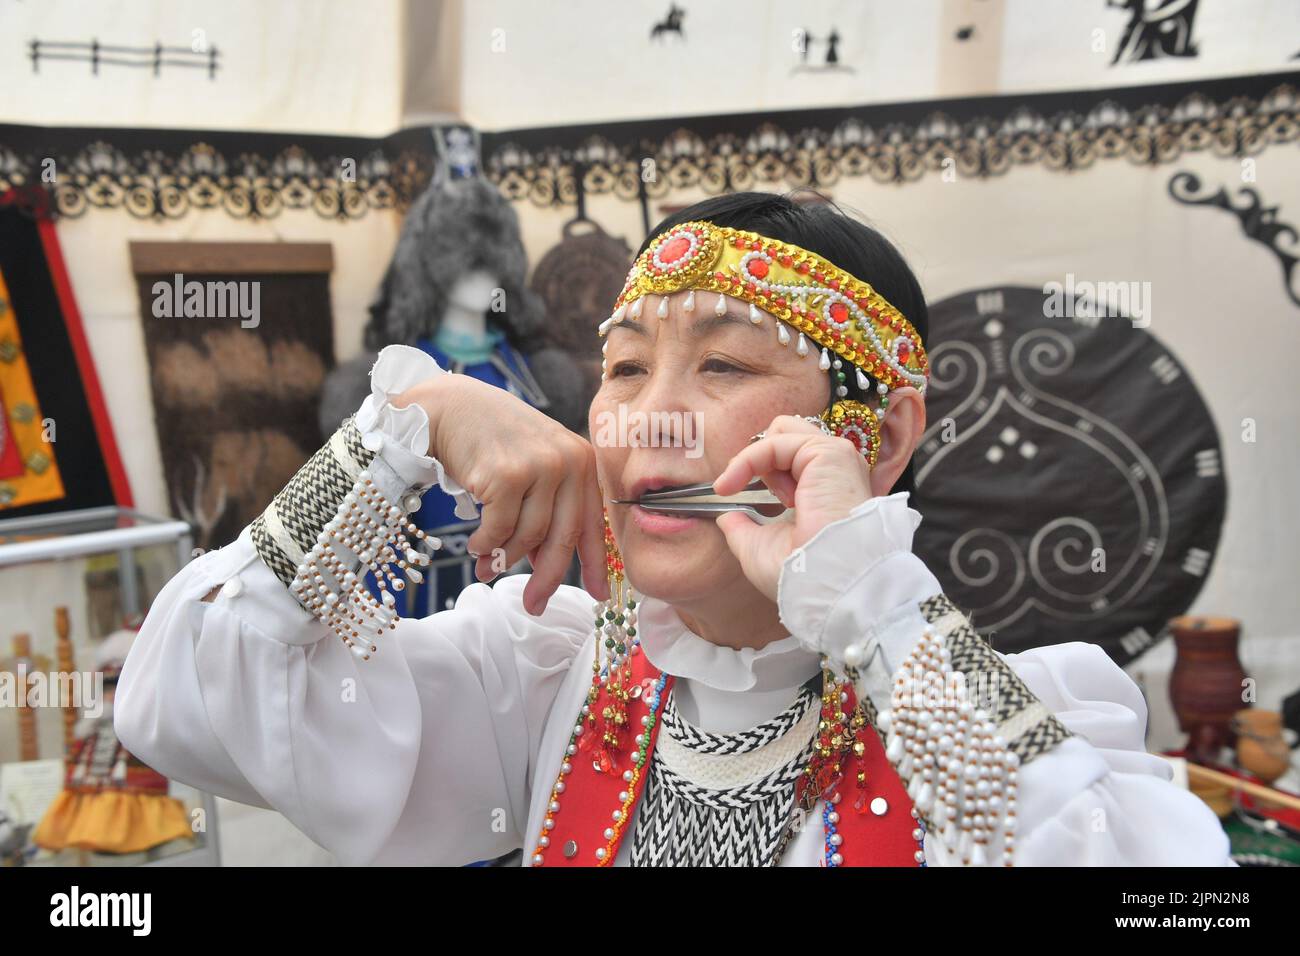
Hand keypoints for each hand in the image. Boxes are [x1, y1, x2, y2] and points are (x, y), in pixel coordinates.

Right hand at [395, 374, 608, 614]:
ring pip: (529, 536)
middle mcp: (568, 461)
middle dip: (548, 578)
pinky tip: (475, 546)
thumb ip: (548, 511)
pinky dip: (486, 545)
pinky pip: (500, 529)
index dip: (595, 564)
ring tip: (486, 567)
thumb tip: (546, 565)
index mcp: (582, 461)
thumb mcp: (534, 469)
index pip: (593, 523)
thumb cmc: (493, 443)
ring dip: (505, 559)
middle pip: (563, 537)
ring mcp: (539, 466)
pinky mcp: (507, 474)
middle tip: (533, 605)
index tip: (598, 595)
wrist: (451, 407)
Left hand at [712, 415, 872, 601]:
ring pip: (783, 430)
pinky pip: (774, 441)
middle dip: (760, 455)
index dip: (757, 471)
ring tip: (748, 492)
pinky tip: (732, 484)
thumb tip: (727, 516)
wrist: (823, 582)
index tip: (727, 492)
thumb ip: (744, 528)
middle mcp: (834, 471)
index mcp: (826, 492)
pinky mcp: (828, 452)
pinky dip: (747, 460)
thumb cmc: (801, 575)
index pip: (789, 461)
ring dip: (756, 458)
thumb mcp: (760, 549)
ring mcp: (835, 458)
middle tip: (743, 488)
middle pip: (789, 434)